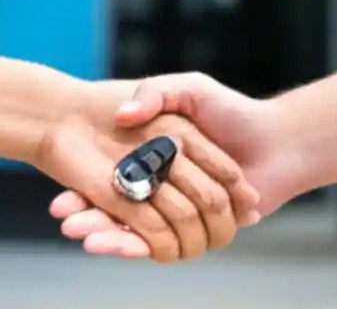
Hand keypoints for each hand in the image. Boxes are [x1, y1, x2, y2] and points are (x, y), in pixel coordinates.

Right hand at [35, 80, 260, 262]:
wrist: (278, 143)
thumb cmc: (234, 113)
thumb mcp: (190, 89)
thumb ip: (155, 93)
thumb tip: (123, 117)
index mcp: (150, 159)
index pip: (106, 178)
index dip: (80, 188)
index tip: (58, 192)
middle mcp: (158, 188)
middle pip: (111, 207)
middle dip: (84, 213)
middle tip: (61, 215)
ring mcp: (173, 212)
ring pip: (129, 228)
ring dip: (102, 232)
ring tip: (78, 231)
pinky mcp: (192, 231)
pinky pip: (157, 243)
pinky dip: (132, 245)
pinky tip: (107, 243)